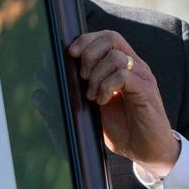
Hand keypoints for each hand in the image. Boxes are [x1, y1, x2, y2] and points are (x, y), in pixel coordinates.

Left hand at [67, 30, 179, 175]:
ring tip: (93, 96)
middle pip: (111, 38)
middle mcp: (135, 67)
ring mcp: (142, 78)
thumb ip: (74, 97)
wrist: (148, 151)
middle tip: (83, 78)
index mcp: (124, 67)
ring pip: (115, 56)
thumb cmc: (124, 131)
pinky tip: (102, 102)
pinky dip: (106, 87)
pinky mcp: (146, 91)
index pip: (106, 37)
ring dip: (97, 76)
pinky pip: (122, 76)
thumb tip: (39, 92)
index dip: (85, 40)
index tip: (71, 55)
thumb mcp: (94, 111)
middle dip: (89, 54)